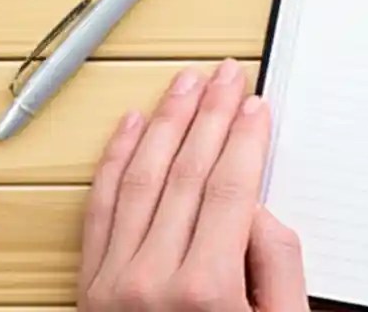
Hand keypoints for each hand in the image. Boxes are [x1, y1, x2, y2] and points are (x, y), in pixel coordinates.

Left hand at [79, 60, 308, 310]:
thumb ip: (277, 262)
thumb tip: (258, 205)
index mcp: (206, 292)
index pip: (231, 187)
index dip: (247, 138)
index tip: (257, 105)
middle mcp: (151, 281)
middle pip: (187, 172)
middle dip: (212, 115)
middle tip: (227, 76)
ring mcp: (113, 283)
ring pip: (140, 177)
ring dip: (166, 122)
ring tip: (184, 84)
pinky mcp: (90, 287)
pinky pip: (100, 207)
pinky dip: (114, 160)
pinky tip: (133, 126)